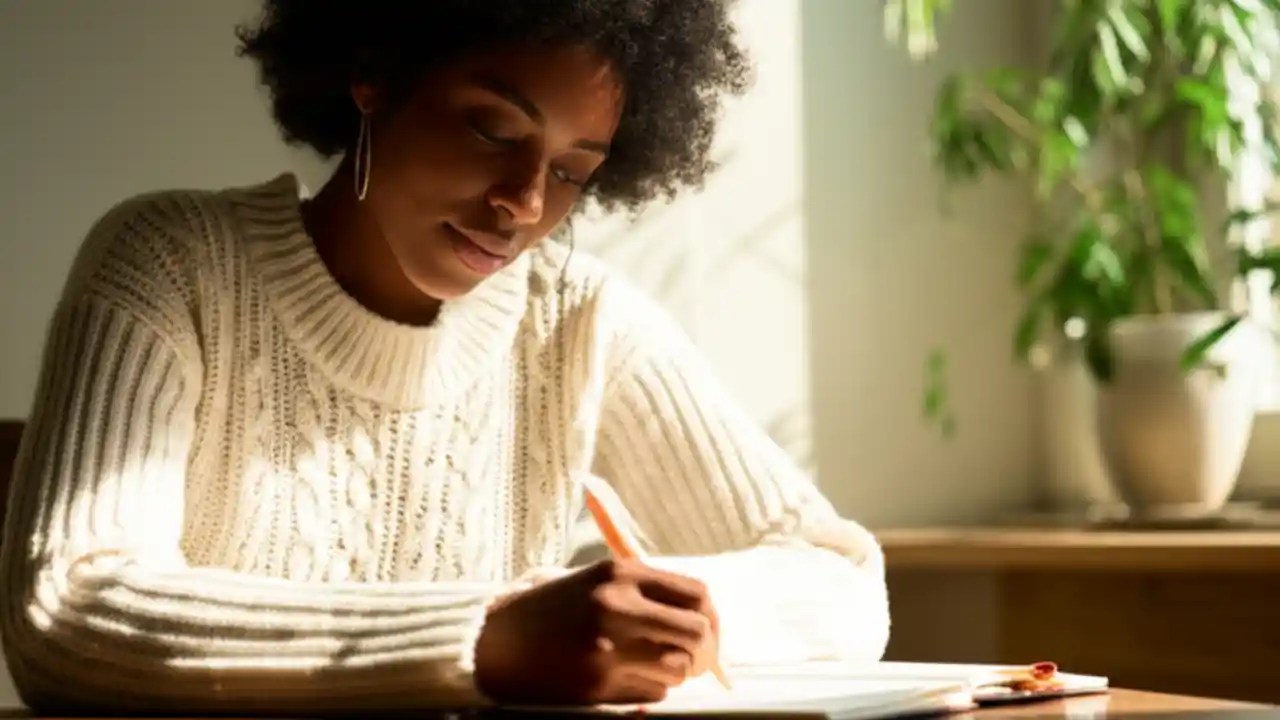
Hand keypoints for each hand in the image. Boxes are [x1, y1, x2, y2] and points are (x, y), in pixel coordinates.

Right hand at [473, 558, 719, 705]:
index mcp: (620, 573)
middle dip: (704, 650)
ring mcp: (608, 649)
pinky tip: (626, 679)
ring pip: (678, 669)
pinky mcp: (598, 686)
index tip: (707, 629)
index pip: (696, 594)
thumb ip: (648, 590)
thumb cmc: (553, 609)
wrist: (497, 641)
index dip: (710, 617)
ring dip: (674, 672)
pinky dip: (650, 690)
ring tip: (652, 666)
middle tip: (693, 658)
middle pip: (697, 633)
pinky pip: (652, 694)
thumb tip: (703, 616)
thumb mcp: (598, 580)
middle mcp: (618, 607)